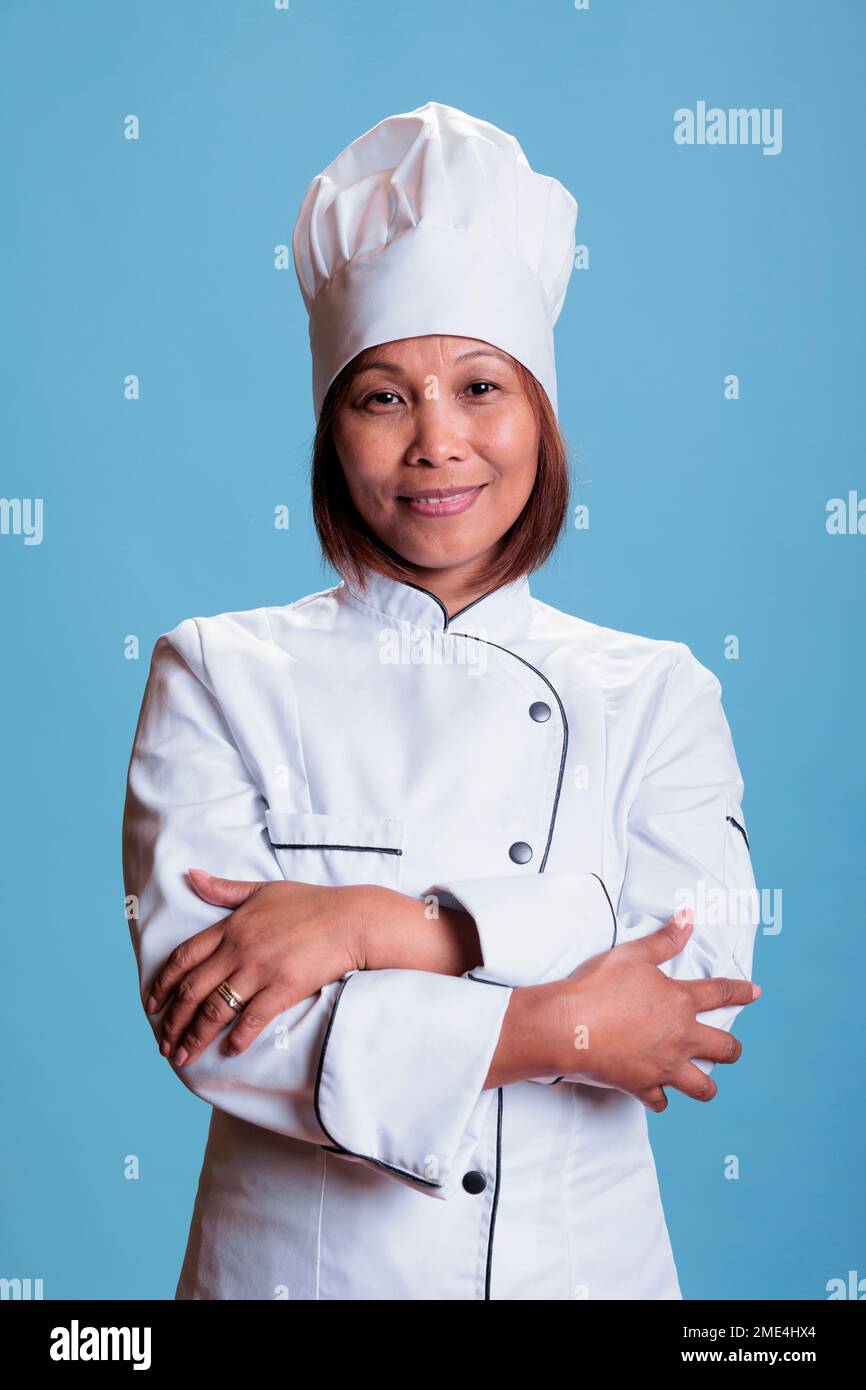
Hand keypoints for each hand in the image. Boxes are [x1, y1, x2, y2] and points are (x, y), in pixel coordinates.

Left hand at [147, 870, 375, 1066]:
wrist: (351, 919)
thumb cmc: (310, 903)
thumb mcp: (262, 889)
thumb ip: (224, 889)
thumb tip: (192, 875)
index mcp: (230, 926)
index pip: (183, 958)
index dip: (162, 984)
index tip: (152, 1006)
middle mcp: (238, 949)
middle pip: (191, 990)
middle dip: (172, 1022)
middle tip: (163, 1044)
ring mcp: (260, 970)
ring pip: (214, 1009)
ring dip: (194, 1037)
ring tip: (183, 1057)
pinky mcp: (283, 988)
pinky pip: (252, 1019)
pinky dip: (237, 1038)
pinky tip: (229, 1051)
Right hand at [547, 909, 760, 1110]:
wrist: (569, 1025)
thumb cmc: (598, 986)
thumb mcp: (633, 955)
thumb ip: (665, 940)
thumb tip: (688, 918)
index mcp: (680, 1002)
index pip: (721, 993)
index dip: (741, 991)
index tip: (755, 993)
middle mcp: (681, 1037)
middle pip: (725, 1049)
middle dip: (732, 1049)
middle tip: (730, 1048)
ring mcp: (665, 1065)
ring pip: (703, 1086)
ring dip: (706, 1084)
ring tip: (704, 1081)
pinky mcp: (643, 1085)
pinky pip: (661, 1101)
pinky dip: (661, 1098)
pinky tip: (658, 1094)